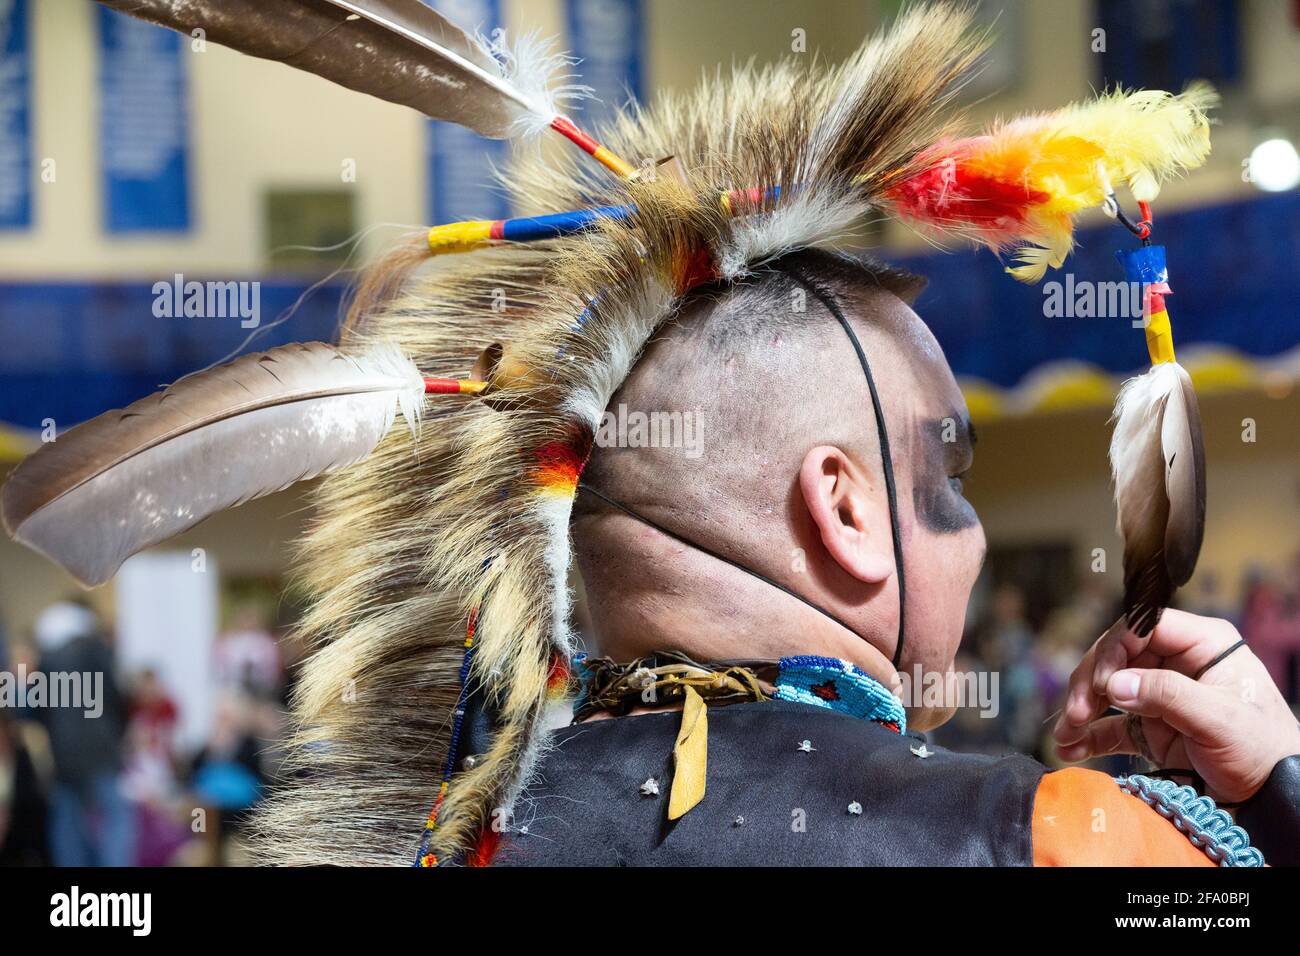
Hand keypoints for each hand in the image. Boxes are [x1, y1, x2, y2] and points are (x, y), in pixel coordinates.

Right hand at [1052, 609, 1299, 803]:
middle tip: (1077, 712)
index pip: (1143, 627)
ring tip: (1066, 733)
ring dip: (1082, 708)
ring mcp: (1161, 693)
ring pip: (1107, 688)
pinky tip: (1070, 748)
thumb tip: (1113, 685)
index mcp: (1202, 644)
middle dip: (1091, 683)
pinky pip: (1111, 724)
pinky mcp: (1151, 725)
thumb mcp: (1219, 719)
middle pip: (1117, 656)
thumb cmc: (1261, 750)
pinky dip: (1089, 736)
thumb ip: (1167, 695)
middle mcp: (1177, 662)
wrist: (1274, 797)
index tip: (1102, 684)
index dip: (1114, 650)